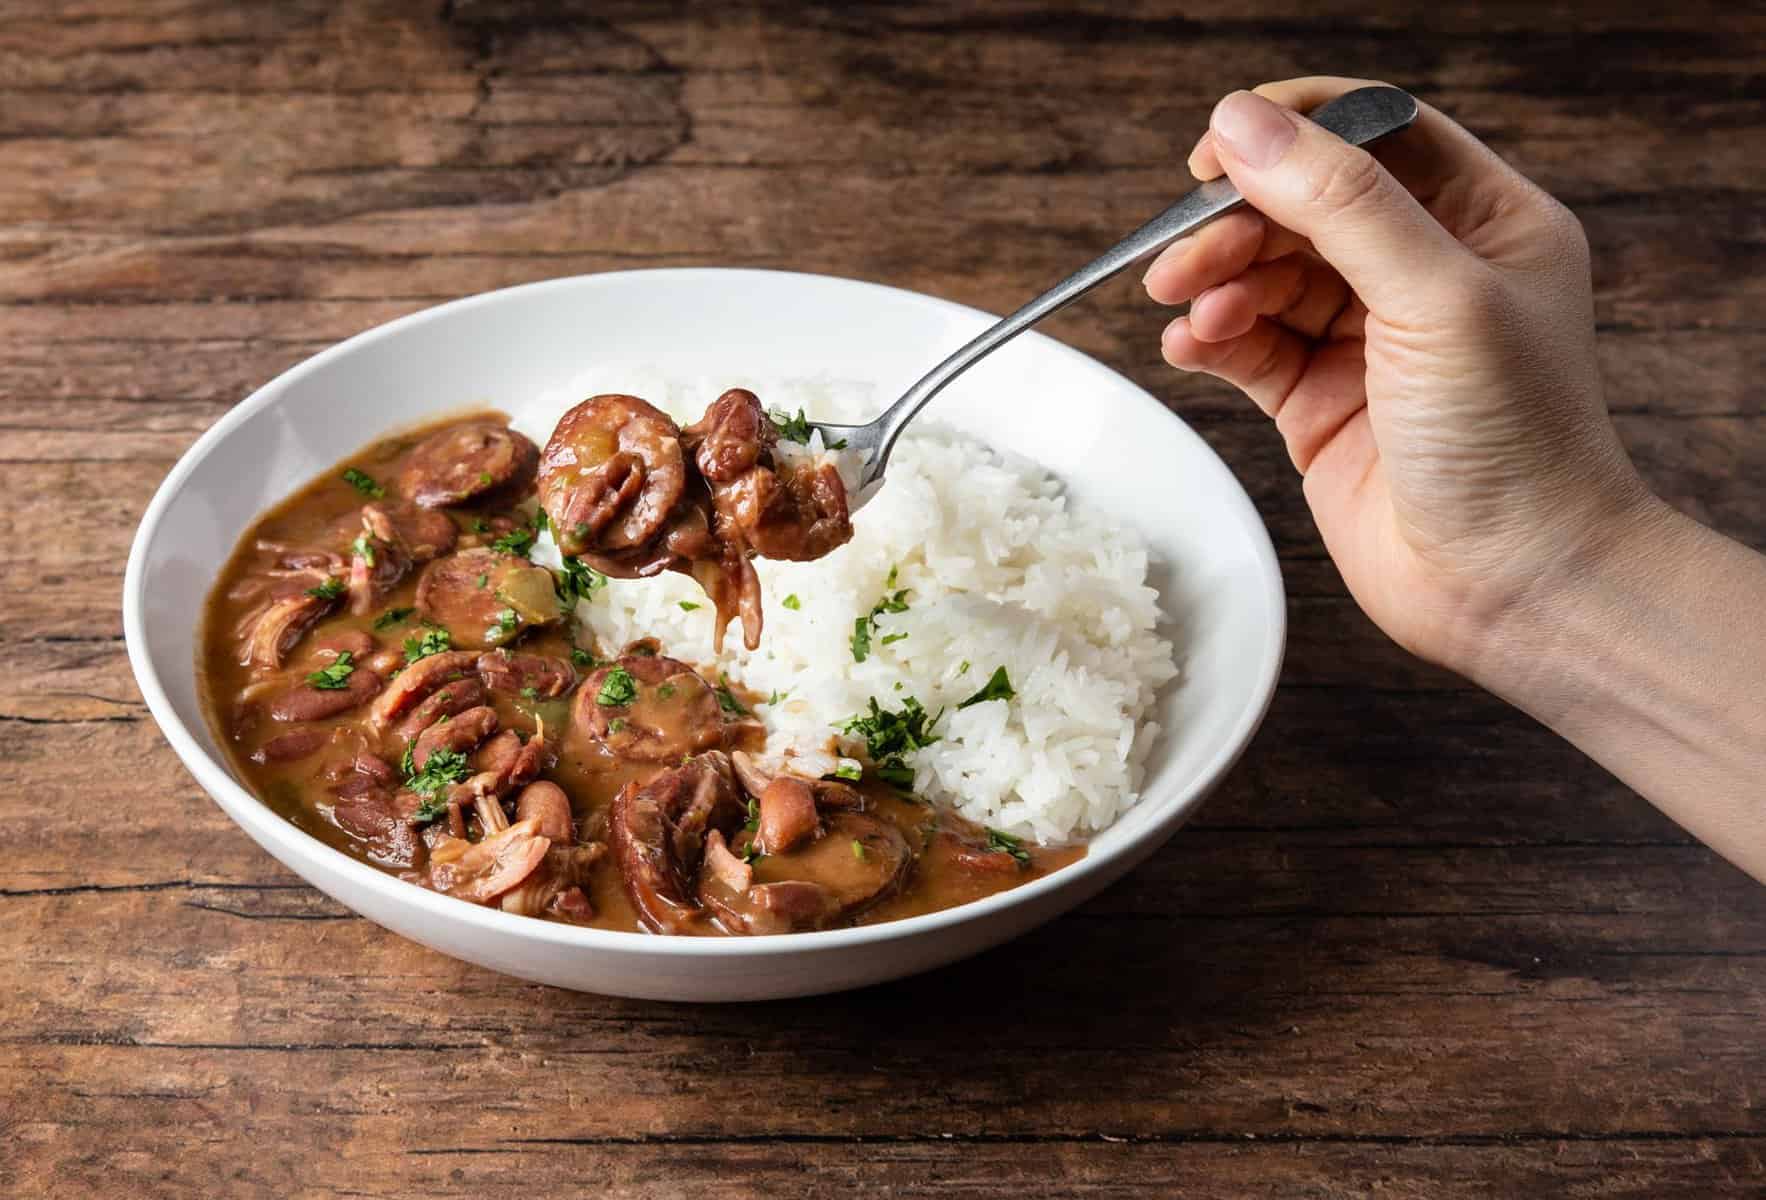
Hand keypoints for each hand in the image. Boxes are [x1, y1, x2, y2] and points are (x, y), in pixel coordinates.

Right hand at [1145, 77, 1658, 679]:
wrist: (1510, 587)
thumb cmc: (1516, 445)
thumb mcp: (1439, 298)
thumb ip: (1340, 205)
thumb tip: (1242, 124)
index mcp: (1485, 222)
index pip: (1379, 133)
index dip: (1298, 127)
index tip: (1223, 142)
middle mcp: (1425, 273)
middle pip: (1306, 204)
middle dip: (1238, 218)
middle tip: (1182, 248)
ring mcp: (1366, 340)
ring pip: (1267, 273)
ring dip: (1215, 278)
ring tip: (1182, 301)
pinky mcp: (1316, 401)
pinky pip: (1246, 343)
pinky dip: (1210, 335)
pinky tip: (1189, 343)